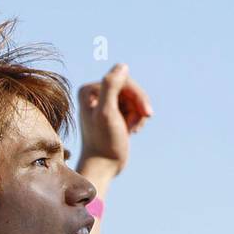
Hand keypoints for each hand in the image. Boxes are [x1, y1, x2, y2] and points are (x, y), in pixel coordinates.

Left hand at [77, 63, 152, 178]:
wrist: (103, 167)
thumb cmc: (104, 142)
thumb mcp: (107, 113)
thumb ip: (110, 87)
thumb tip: (122, 66)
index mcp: (89, 90)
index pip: (123, 80)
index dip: (137, 96)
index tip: (145, 113)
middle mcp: (94, 94)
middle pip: (129, 88)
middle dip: (138, 106)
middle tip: (140, 124)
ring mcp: (104, 104)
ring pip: (133, 99)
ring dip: (138, 114)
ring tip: (133, 129)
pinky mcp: (113, 114)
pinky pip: (132, 108)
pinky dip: (137, 118)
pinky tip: (132, 131)